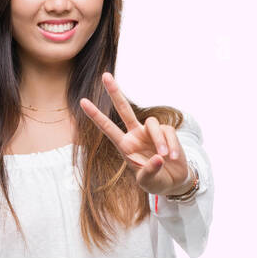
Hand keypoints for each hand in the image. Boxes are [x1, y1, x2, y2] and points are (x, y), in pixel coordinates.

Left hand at [79, 73, 192, 196]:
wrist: (173, 181)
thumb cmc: (155, 181)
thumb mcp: (147, 182)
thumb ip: (149, 171)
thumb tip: (158, 159)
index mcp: (124, 145)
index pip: (107, 127)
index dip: (95, 115)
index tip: (82, 101)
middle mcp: (135, 134)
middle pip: (124, 109)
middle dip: (115, 92)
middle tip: (105, 75)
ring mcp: (151, 132)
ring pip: (153, 124)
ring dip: (160, 141)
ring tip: (165, 157)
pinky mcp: (167, 132)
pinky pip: (168, 132)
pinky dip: (171, 145)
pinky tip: (173, 157)